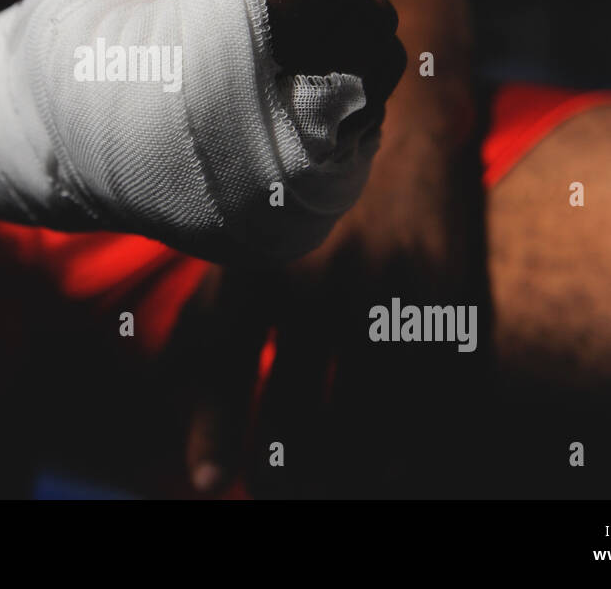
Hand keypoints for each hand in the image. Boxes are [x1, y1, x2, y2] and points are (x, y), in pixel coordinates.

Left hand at [179, 87, 483, 496]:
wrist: (399, 119)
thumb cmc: (302, 194)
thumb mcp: (244, 238)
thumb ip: (203, 307)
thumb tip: (162, 384)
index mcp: (257, 258)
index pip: (224, 360)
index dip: (213, 430)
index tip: (206, 482)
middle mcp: (319, 277)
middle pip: (294, 412)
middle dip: (281, 473)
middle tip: (272, 491)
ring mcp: (389, 292)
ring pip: (364, 421)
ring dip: (342, 474)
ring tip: (326, 489)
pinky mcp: (448, 299)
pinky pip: (431, 400)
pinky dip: (409, 449)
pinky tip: (389, 468)